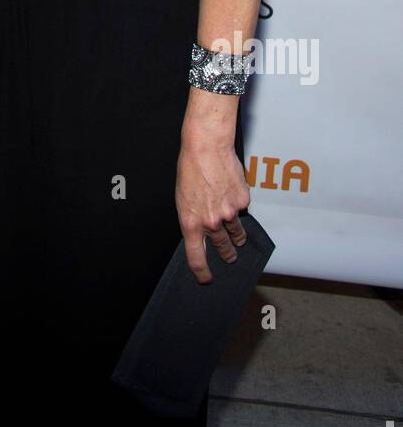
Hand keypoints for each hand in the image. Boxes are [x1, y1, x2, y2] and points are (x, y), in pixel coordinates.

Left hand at [175, 137, 249, 283]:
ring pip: (237, 233)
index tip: (206, 279)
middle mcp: (211, 222)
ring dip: (237, 236)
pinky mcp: (243, 201)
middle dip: (227, 255)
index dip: (202, 272)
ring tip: (238, 239)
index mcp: (191, 223)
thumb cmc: (190, 169)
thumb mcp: (183, 199)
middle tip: (230, 258)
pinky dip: (239, 206)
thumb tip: (204, 231)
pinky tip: (232, 193)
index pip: (196, 258)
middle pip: (223, 248)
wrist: (206, 148)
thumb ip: (195, 218)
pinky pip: (243, 210)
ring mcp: (230, 213)